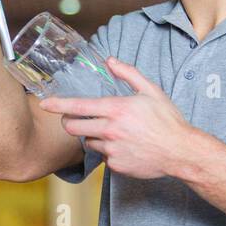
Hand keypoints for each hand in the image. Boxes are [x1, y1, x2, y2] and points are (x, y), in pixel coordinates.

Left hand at [38, 57, 196, 179]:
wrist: (181, 152)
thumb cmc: (168, 121)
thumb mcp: (151, 91)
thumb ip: (128, 73)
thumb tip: (110, 61)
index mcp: (117, 109)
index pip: (78, 107)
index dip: (58, 105)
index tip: (45, 103)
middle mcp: (110, 130)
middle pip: (73, 128)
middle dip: (70, 122)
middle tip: (74, 119)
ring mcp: (112, 149)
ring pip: (88, 142)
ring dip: (93, 137)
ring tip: (114, 133)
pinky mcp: (115, 165)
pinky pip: (103, 156)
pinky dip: (108, 150)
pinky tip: (125, 146)